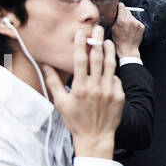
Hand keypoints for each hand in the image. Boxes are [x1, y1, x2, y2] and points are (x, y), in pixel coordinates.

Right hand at [44, 25, 123, 158]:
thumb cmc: (76, 121)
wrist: (95, 137)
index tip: (81, 31)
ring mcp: (109, 91)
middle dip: (96, 40)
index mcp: (80, 88)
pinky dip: (112, 72)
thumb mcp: (61, 102)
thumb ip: (53, 82)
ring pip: (110, 65)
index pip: (80, 59)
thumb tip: (45, 65)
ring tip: (106, 41)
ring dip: (108, 51)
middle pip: (97, 58)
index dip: (80, 43)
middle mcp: (95, 87)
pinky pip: (116, 79)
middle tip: (97, 28)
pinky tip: (110, 67)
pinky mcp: (119, 96)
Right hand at [111, 3, 143, 57]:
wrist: (128, 49)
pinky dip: (134, 23)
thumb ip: (115, 18)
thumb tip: (116, 10)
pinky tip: (131, 30)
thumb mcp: (113, 28)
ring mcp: (138, 23)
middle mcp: (131, 20)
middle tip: (121, 19)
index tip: (117, 9)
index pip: (122, 6)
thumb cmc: (118, 40)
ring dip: (129, 18)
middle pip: (127, 10)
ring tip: (126, 27)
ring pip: (132, 16)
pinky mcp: (142, 26)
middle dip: (123, 13)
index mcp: (122, 20)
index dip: (119, 7)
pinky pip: (136, 21)